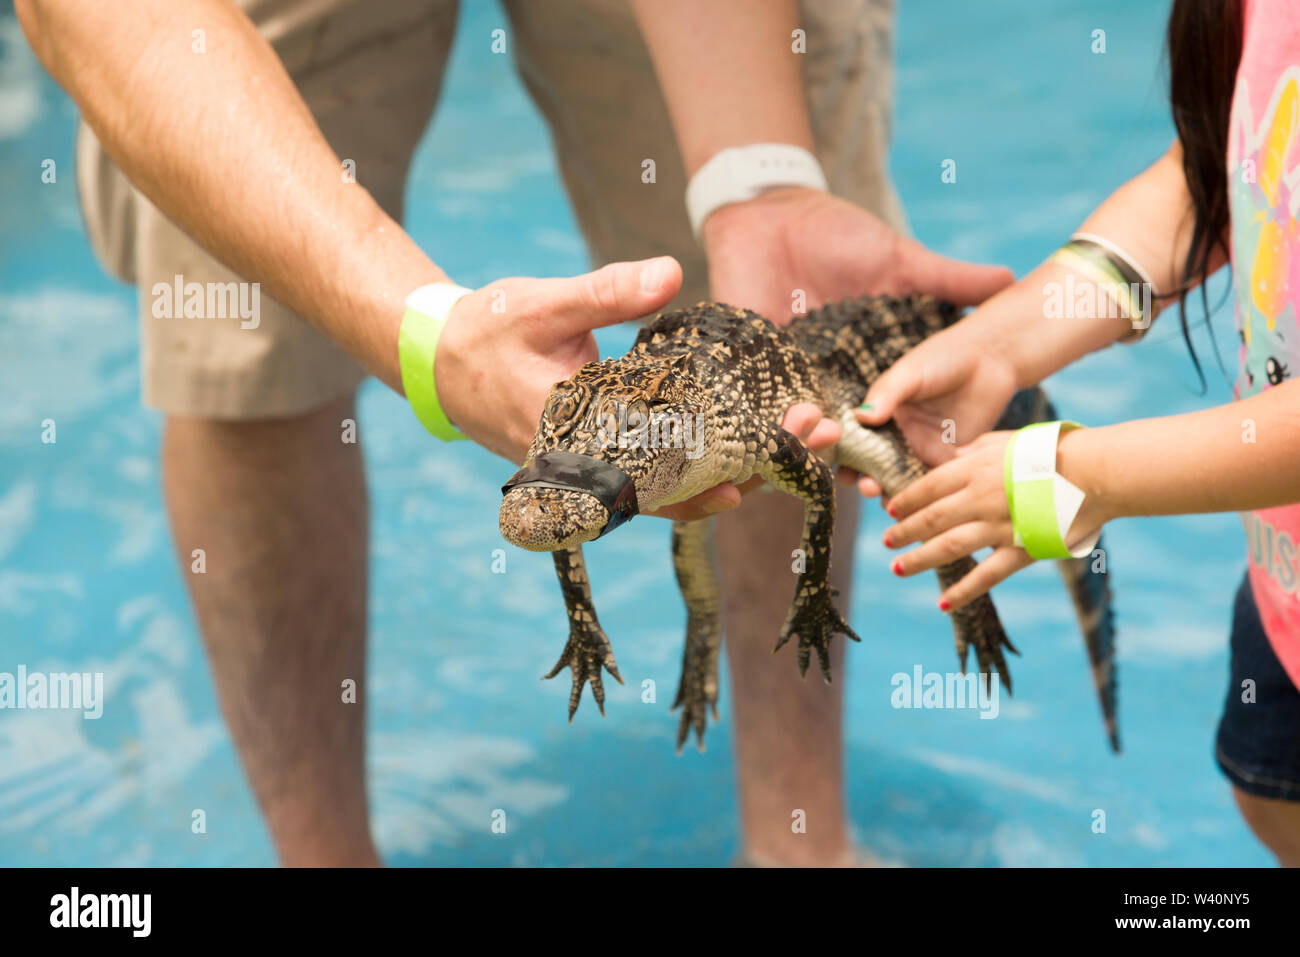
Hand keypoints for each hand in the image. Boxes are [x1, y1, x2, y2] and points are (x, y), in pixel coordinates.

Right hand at [434, 255, 818, 522]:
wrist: (438, 361)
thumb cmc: (489, 328)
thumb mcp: (545, 302)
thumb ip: (609, 292)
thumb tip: (672, 273)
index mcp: (559, 427)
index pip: (635, 464)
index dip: (694, 472)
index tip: (747, 467)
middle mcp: (567, 464)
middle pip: (651, 493)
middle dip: (715, 483)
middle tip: (775, 469)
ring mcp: (572, 473)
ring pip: (645, 499)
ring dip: (702, 490)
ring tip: (762, 478)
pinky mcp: (579, 468)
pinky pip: (632, 488)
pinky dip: (675, 484)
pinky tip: (721, 474)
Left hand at [702, 186, 1014, 493]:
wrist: (771, 206)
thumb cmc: (836, 231)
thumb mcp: (898, 259)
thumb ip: (947, 279)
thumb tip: (1011, 279)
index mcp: (859, 363)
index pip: (880, 419)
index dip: (893, 448)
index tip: (911, 474)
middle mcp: (821, 377)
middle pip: (834, 431)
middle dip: (848, 457)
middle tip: (860, 481)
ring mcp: (779, 373)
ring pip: (791, 424)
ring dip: (804, 439)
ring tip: (819, 441)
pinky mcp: (741, 363)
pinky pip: (741, 400)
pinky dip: (751, 418)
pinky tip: (766, 433)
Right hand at [853, 317, 1020, 493]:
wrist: (991, 358)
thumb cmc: (944, 357)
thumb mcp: (910, 372)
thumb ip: (887, 394)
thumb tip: (860, 417)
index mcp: (882, 415)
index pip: (857, 443)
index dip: (848, 461)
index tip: (844, 474)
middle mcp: (898, 436)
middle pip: (877, 468)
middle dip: (870, 482)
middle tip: (871, 488)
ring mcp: (922, 448)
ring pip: (903, 480)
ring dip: (896, 494)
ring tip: (895, 502)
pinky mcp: (948, 458)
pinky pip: (934, 481)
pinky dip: (927, 495)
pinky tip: (924, 502)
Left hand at [881, 430, 1106, 610]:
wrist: (1096, 471)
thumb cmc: (1053, 451)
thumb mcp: (1006, 440)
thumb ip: (975, 450)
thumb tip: (952, 457)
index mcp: (975, 468)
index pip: (928, 487)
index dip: (906, 500)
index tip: (889, 510)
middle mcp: (980, 498)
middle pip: (931, 518)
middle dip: (903, 532)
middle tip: (885, 541)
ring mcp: (999, 526)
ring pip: (948, 546)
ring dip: (919, 559)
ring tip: (898, 569)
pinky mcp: (1022, 549)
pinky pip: (987, 575)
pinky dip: (963, 592)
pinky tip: (943, 603)